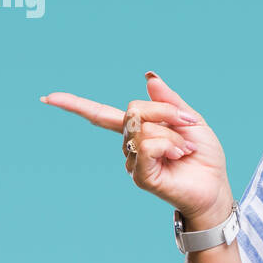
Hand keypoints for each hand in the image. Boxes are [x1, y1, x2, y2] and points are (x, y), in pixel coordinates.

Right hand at [40, 71, 233, 221]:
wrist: (215, 186)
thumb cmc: (204, 156)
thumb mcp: (190, 120)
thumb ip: (168, 101)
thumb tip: (148, 77)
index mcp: (139, 129)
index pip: (100, 115)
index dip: (75, 105)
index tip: (48, 98)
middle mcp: (130, 145)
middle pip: (133, 110)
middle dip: (166, 112)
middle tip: (187, 127)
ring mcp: (133, 161)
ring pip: (143, 128)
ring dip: (172, 134)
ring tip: (185, 150)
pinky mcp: (140, 176)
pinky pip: (146, 146)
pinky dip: (168, 145)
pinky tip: (180, 156)